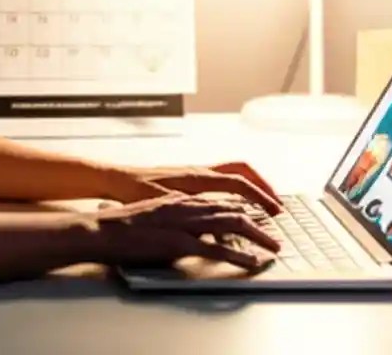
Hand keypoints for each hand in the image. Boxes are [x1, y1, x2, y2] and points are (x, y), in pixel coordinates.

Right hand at [90, 192, 279, 269]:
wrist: (104, 228)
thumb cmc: (125, 222)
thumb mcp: (157, 210)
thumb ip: (178, 215)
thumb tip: (193, 224)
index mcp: (183, 196)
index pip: (223, 196)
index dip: (247, 205)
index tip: (262, 214)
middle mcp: (188, 204)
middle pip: (234, 208)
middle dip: (259, 220)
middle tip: (274, 233)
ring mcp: (185, 222)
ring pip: (232, 224)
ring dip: (256, 237)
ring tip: (272, 247)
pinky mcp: (179, 242)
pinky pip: (215, 250)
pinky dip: (237, 256)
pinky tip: (250, 262)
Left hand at [105, 162, 282, 215]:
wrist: (115, 179)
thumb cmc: (134, 190)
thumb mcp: (163, 203)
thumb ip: (188, 210)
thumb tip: (213, 221)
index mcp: (196, 176)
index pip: (238, 182)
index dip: (259, 196)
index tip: (273, 209)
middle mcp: (199, 170)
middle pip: (242, 170)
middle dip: (262, 186)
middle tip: (275, 205)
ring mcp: (195, 173)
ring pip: (233, 173)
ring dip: (251, 186)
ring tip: (262, 204)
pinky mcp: (189, 179)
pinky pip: (221, 180)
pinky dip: (236, 190)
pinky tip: (235, 206)